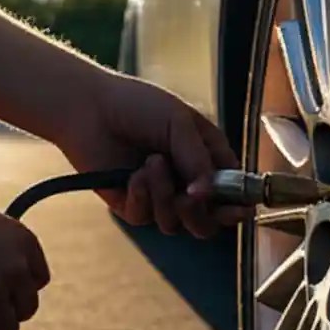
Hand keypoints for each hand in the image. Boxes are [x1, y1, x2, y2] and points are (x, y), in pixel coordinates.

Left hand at [57, 72, 253, 238]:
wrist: (90, 108)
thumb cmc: (137, 106)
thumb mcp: (179, 123)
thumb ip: (199, 159)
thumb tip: (206, 194)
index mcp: (205, 160)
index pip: (232, 192)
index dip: (238, 205)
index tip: (240, 209)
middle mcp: (185, 183)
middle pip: (207, 222)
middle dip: (201, 214)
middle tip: (189, 196)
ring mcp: (159, 197)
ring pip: (176, 223)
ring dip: (165, 195)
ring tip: (151, 163)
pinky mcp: (132, 205)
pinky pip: (146, 218)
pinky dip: (142, 195)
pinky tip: (133, 175)